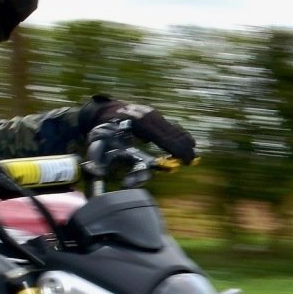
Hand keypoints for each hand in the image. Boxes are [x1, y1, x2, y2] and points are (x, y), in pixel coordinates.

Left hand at [78, 96, 196, 163]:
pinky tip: (188, 141)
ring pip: (173, 128)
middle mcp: (149, 116)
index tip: (185, 161)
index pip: (165, 139)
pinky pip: (169, 125)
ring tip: (192, 154)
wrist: (100, 110)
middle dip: (183, 148)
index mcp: (140, 124)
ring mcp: (152, 113)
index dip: (177, 151)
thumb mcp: (104, 146)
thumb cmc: (102, 130)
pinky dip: (179, 134)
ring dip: (184, 141)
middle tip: (191, 162)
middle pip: (173, 133)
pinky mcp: (152, 114)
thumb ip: (121, 162)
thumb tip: (124, 183)